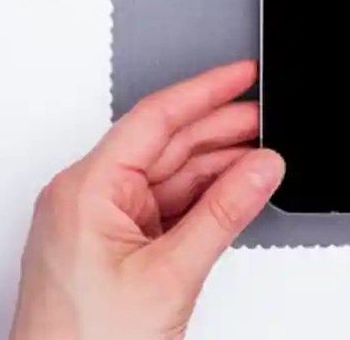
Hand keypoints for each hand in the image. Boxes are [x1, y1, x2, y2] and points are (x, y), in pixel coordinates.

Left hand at [11, 61, 284, 339]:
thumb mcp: (169, 274)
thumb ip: (222, 214)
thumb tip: (259, 168)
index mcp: (85, 189)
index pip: (154, 119)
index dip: (204, 91)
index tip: (241, 74)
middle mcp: (85, 198)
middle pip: (163, 145)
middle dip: (217, 129)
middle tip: (264, 116)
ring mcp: (96, 224)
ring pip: (166, 179)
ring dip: (214, 168)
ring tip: (260, 156)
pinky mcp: (109, 249)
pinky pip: (161, 210)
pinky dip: (198, 203)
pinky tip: (231, 194)